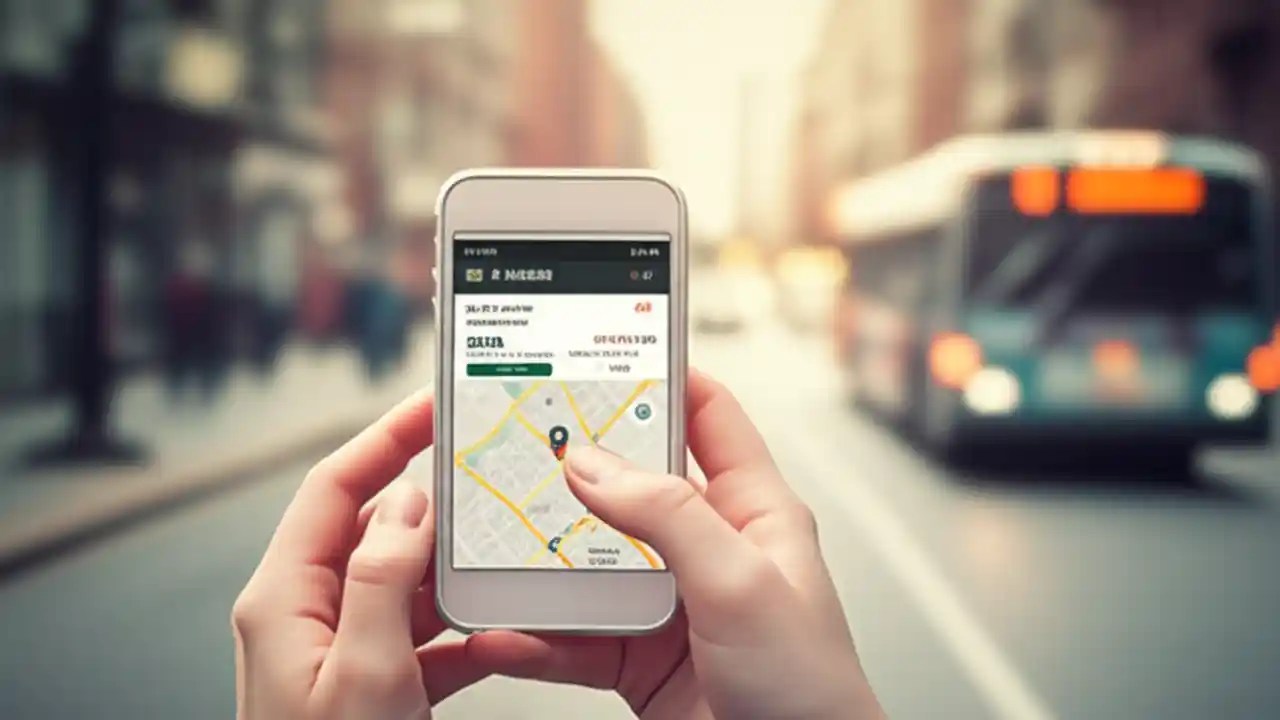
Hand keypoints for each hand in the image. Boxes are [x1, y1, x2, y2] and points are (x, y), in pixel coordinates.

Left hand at [232, 391, 500, 718]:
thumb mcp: (363, 679)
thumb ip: (382, 582)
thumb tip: (408, 504)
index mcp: (283, 598)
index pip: (335, 489)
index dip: (385, 438)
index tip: (434, 405)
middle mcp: (304, 611)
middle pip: (373, 526)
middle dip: (434, 503)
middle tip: (489, 475)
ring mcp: (337, 645)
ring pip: (402, 578)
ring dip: (453, 568)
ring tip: (503, 548)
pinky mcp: (368, 677)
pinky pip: (417, 631)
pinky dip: (458, 627)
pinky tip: (496, 630)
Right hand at [465, 371, 885, 718]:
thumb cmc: (811, 691)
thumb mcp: (741, 584)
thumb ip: (668, 517)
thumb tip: (595, 462)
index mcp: (752, 511)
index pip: (708, 416)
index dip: (660, 377)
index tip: (599, 354)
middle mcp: (709, 549)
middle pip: (630, 486)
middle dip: (573, 472)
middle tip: (516, 447)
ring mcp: (671, 604)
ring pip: (590, 563)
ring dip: (540, 560)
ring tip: (491, 544)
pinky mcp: (639, 659)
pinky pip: (575, 636)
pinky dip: (535, 637)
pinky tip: (504, 632)